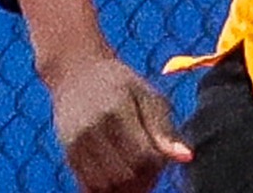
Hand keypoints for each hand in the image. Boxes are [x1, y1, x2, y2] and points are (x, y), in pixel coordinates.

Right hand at [45, 54, 192, 192]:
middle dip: (144, 178)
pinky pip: (89, 185)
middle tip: (149, 164)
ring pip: (106, 185)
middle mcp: (91, 128)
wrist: (75, 71)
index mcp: (115, 111)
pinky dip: (107, 187)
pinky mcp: (67, 153)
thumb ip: (164, 129)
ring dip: (126, 186)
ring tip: (133, 169)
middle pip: (126, 175)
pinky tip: (116, 173)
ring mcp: (75, 142)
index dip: (159, 164)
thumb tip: (185, 158)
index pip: (145, 157)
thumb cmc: (119, 83)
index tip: (160, 154)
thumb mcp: (147, 96)